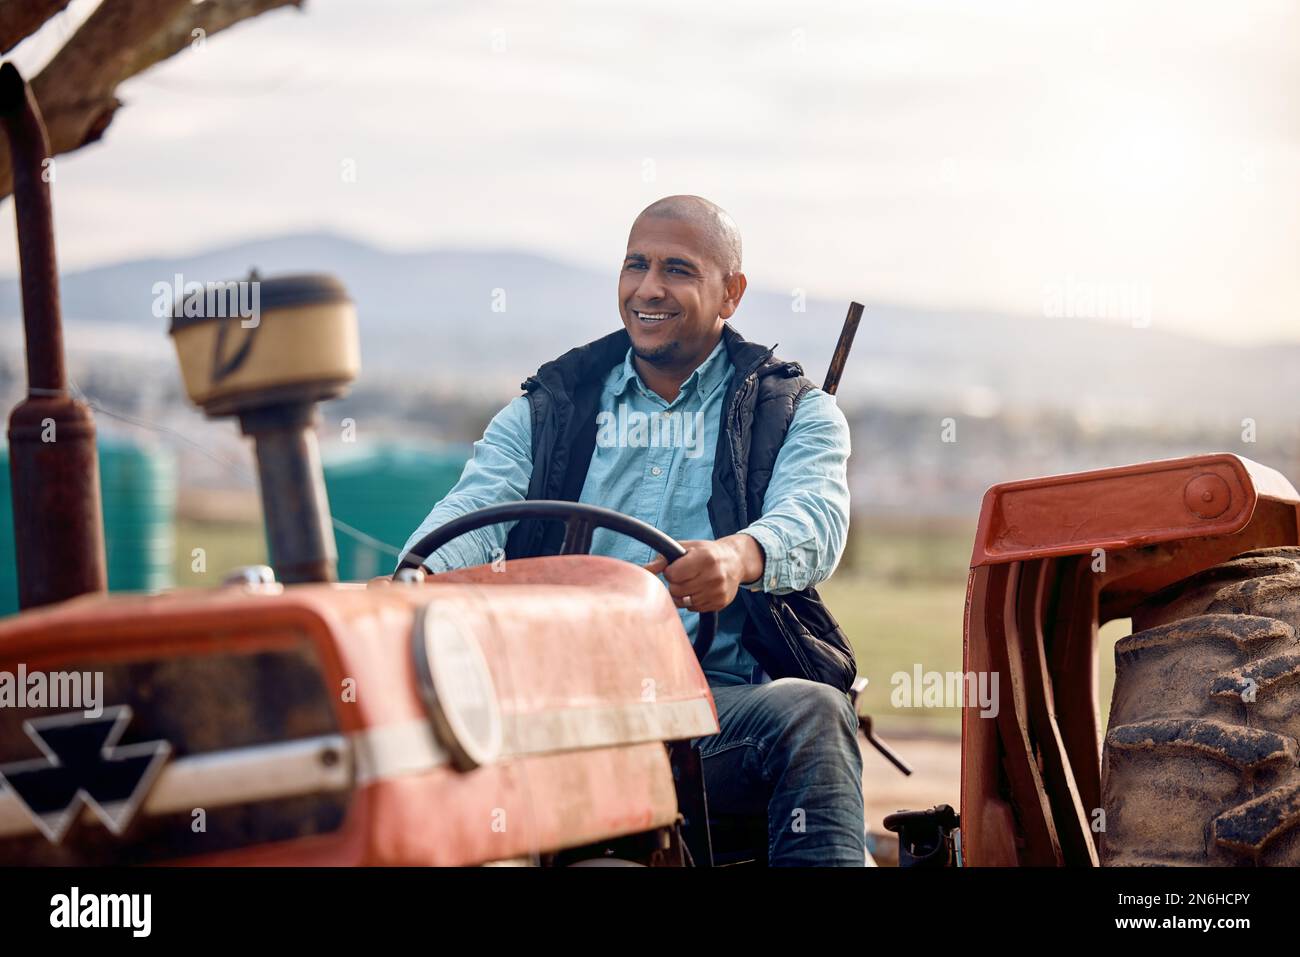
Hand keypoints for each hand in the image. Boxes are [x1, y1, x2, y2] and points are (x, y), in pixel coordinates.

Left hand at [643, 534, 764, 612]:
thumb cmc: (705, 552)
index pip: (673, 574)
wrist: (736, 561)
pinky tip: (699, 590)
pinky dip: (692, 602)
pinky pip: (694, 609)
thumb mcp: (686, 548)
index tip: (676, 567)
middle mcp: (714, 576)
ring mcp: (718, 592)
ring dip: (682, 594)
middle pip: (677, 590)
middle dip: (675, 584)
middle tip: (684, 576)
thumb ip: (663, 558)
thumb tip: (644, 569)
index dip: (670, 572)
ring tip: (691, 582)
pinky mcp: (720, 603)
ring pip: (684, 602)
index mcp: (705, 558)